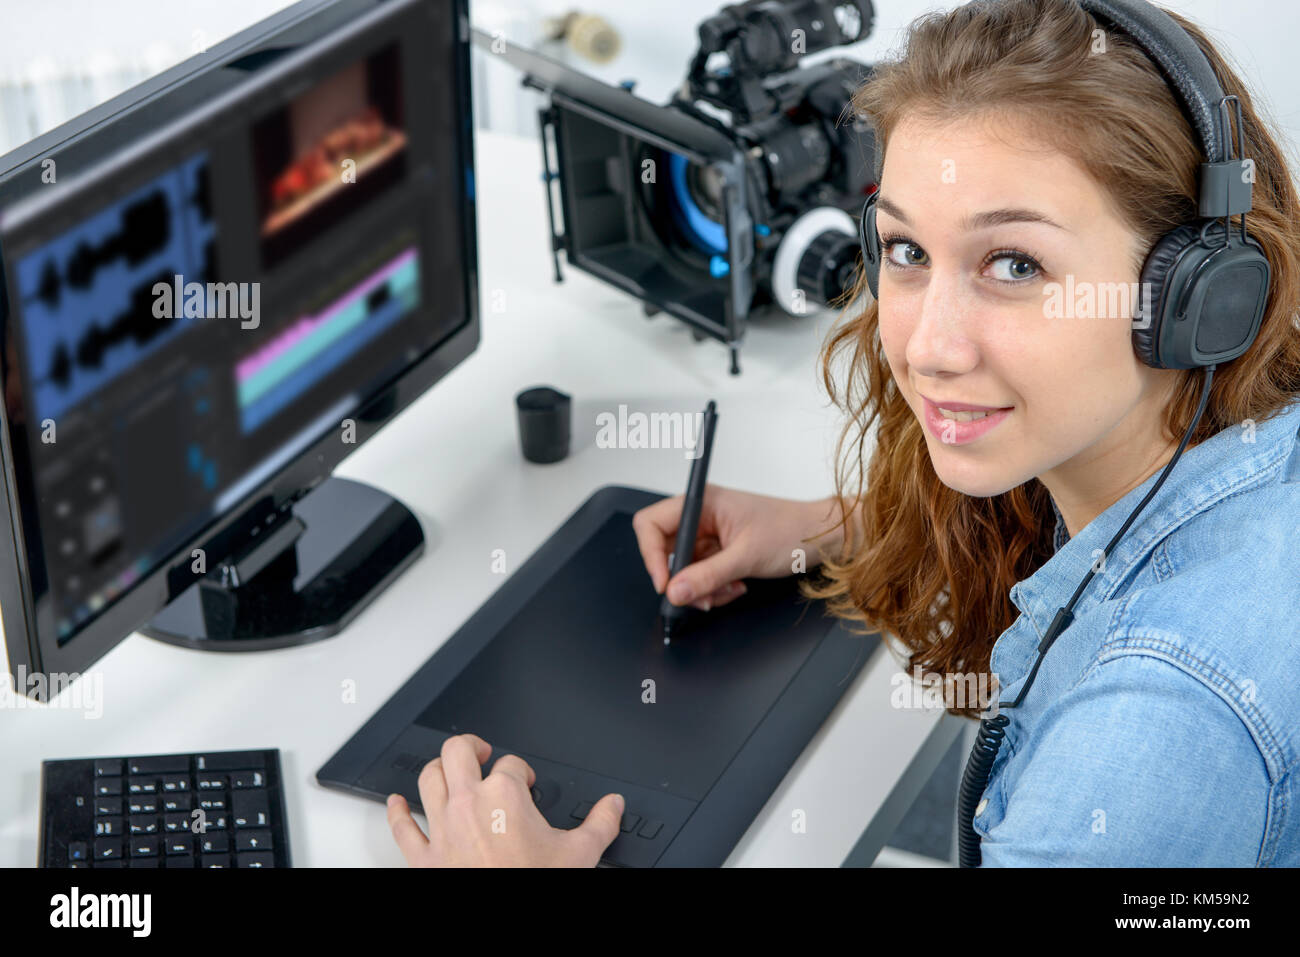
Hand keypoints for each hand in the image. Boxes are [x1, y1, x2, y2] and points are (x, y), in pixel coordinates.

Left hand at [386, 733, 623, 866]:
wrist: (507, 926)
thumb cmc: (537, 883)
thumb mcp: (580, 854)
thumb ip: (600, 823)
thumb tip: (613, 806)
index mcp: (505, 796)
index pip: (512, 764)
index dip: (522, 770)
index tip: (527, 783)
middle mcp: (469, 804)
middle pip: (457, 752)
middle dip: (471, 747)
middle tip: (481, 752)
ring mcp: (442, 829)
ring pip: (428, 780)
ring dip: (437, 770)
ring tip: (447, 770)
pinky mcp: (424, 858)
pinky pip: (402, 828)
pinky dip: (397, 812)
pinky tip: (396, 803)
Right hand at [632, 484, 843, 610]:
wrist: (821, 538)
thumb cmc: (791, 530)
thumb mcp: (746, 556)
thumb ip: (708, 575)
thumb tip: (675, 591)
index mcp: (702, 502)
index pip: (651, 524)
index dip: (651, 555)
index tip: (665, 583)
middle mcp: (701, 515)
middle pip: (664, 551)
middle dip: (681, 578)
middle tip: (698, 595)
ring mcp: (709, 534)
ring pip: (683, 568)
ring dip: (701, 587)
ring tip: (727, 590)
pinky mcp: (718, 550)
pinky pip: (701, 574)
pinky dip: (713, 587)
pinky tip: (735, 586)